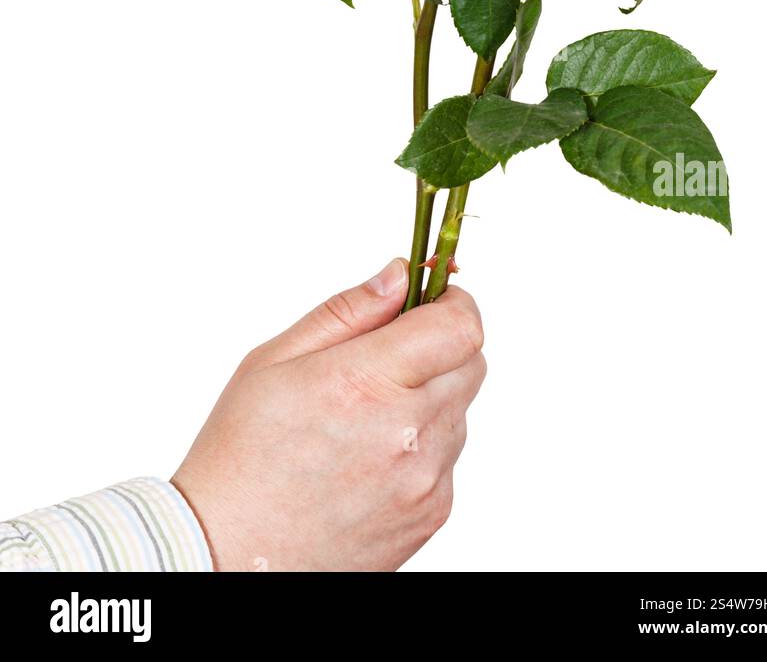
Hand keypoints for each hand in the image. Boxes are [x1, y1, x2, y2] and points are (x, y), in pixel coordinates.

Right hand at [172, 259, 485, 571]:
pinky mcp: (431, 515)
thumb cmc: (240, 457)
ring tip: (363, 417)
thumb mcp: (273, 361)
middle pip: (471, 362)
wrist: (230, 555)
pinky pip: (448, 459)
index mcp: (364, 384)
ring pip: (459, 410)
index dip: (453, 301)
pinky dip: (422, 446)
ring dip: (430, 397)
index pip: (461, 326)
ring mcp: (425, 481)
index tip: (430, 297)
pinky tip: (368, 457)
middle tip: (388, 355)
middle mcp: (407, 434)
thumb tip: (399, 275)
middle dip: (440, 345)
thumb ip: (347, 312)